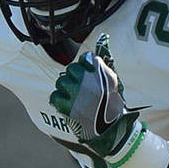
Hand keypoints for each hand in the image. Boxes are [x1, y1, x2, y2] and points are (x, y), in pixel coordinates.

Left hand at [51, 35, 139, 158]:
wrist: (111, 130)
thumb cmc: (113, 103)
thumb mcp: (114, 79)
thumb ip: (105, 58)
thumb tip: (102, 37)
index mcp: (99, 73)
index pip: (83, 59)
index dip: (85, 67)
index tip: (89, 77)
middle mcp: (87, 81)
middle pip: (70, 70)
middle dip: (74, 78)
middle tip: (82, 89)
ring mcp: (76, 94)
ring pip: (61, 82)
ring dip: (66, 89)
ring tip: (75, 98)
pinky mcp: (67, 107)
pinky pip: (54, 96)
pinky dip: (59, 100)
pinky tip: (68, 105)